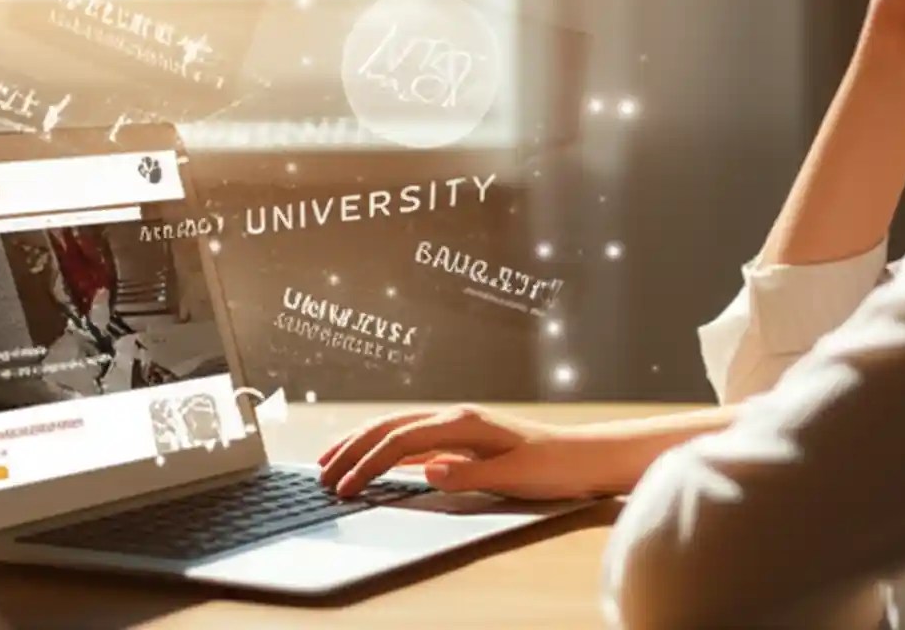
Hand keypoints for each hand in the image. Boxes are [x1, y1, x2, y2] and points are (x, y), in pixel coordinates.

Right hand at [318, 405, 603, 499]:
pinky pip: (412, 440)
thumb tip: (426, 468)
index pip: (400, 442)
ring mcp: (458, 427)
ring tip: (332, 460)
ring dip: (362, 443)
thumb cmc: (555, 467)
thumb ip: (468, 473)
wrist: (585, 457)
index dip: (367, 463)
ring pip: (396, 429)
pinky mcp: (463, 439)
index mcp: (463, 424)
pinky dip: (385, 450)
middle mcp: (455, 418)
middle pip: (389, 428)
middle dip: (351, 448)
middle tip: (319, 473)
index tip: (343, 486)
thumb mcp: (514, 475)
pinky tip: (375, 461)